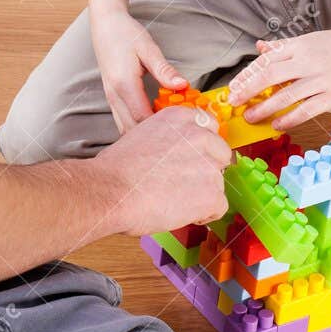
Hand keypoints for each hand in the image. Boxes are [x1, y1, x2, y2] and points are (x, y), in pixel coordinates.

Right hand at [90, 6, 188, 132]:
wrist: (105, 25)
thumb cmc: (125, 34)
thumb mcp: (148, 48)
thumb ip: (164, 70)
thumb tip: (182, 85)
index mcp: (124, 84)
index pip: (143, 118)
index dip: (162, 126)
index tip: (182, 125)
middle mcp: (114, 96)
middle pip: (133, 129)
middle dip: (155, 134)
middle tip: (178, 130)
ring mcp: (111, 98)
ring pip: (125, 128)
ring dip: (145, 132)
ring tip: (168, 126)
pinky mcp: (112, 98)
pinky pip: (123, 121)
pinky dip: (138, 125)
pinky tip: (155, 119)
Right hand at [94, 106, 231, 236]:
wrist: (110, 191)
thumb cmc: (117, 169)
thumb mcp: (144, 135)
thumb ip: (170, 140)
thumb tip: (179, 154)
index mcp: (182, 117)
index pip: (209, 130)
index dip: (200, 150)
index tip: (189, 162)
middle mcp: (200, 135)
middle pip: (220, 156)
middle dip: (205, 171)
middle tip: (180, 184)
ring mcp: (208, 164)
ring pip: (218, 183)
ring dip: (201, 194)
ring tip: (172, 199)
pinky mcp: (211, 193)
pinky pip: (219, 207)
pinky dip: (204, 214)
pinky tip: (180, 212)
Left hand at [227, 28, 330, 129]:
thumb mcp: (308, 40)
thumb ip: (283, 46)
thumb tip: (259, 48)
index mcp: (299, 46)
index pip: (266, 61)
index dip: (247, 75)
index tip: (233, 88)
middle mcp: (307, 62)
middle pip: (270, 76)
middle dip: (248, 91)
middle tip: (234, 103)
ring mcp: (320, 80)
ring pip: (286, 96)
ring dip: (265, 109)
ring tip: (251, 117)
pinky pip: (306, 110)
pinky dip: (289, 119)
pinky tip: (277, 125)